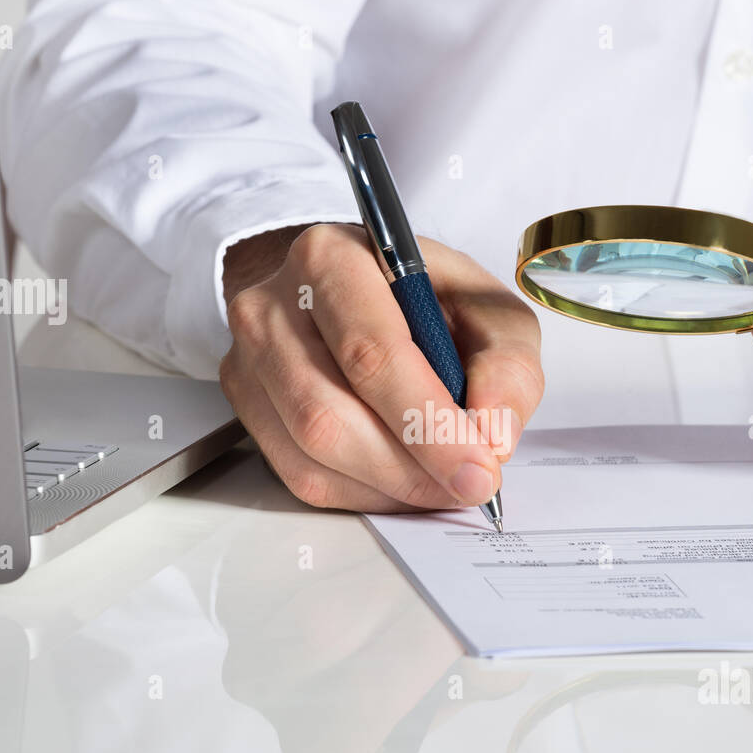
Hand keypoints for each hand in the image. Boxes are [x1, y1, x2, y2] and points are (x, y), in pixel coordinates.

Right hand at [219, 223, 543, 511]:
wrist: (355, 289)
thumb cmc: (422, 297)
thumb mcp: (486, 306)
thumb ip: (506, 362)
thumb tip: (494, 434)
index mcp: (331, 260)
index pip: (370, 353)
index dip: (427, 421)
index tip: (480, 464)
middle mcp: (272, 308)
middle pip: (328, 415)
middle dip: (411, 467)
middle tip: (469, 485)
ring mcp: (249, 362)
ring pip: (310, 454)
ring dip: (390, 486)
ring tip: (443, 484)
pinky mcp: (246, 408)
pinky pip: (301, 475)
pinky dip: (365, 493)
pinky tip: (403, 481)